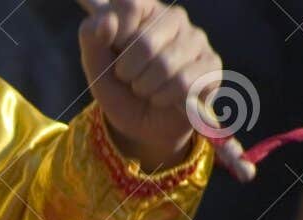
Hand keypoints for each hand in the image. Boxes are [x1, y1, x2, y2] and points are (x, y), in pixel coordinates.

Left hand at [80, 0, 221, 171]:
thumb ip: (91, 38)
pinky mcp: (211, 65)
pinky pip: (184, 84)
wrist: (140, 125)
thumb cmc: (119, 88)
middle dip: (128, 73)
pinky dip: (164, 98)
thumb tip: (107, 21)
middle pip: (144, 42)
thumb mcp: (95, 66)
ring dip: (146, 89)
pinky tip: (164, 98)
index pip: (129, 4)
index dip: (115, 32)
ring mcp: (197, 40)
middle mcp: (174, 18)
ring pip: (165, 66)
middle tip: (129, 79)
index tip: (112, 49)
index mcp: (145, 9)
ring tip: (146, 90)